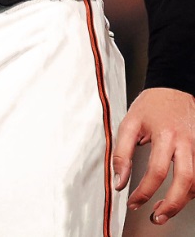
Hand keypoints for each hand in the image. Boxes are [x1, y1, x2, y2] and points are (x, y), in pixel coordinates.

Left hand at [113, 87, 194, 224]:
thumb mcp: (129, 123)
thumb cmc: (151, 104)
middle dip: (171, 205)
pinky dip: (190, 191)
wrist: (172, 88)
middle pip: (185, 181)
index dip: (144, 192)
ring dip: (181, 201)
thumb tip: (119, 181)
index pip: (157, 172)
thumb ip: (122, 153)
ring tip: (164, 210)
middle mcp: (185, 142)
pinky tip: (177, 195)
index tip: (133, 201)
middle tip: (156, 216)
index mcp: (165, 135)